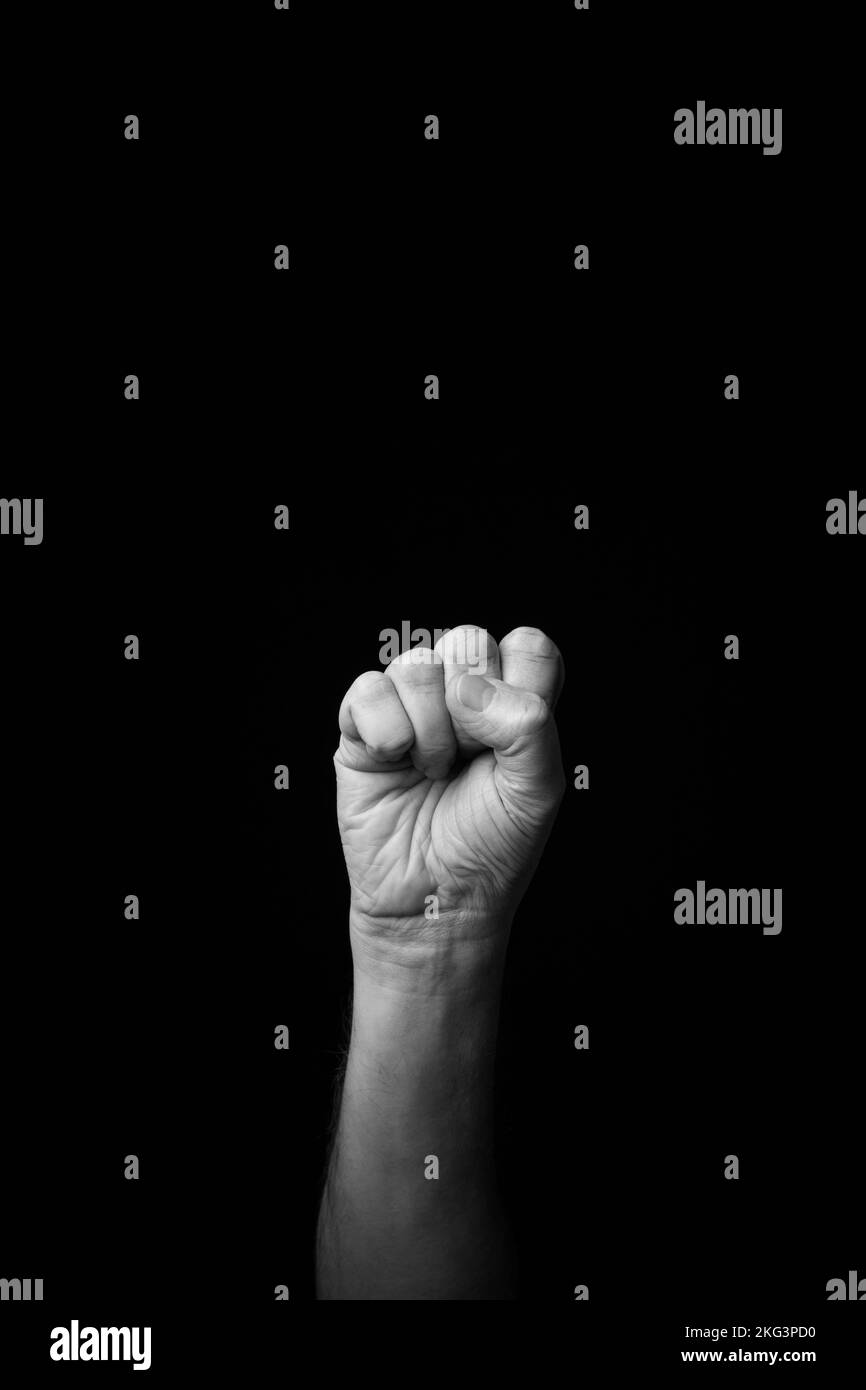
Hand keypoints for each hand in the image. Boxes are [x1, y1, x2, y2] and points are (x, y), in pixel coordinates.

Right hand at [334, 624, 565, 977]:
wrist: (434, 902)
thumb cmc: (491, 848)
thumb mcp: (538, 789)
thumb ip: (527, 724)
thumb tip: (465, 687)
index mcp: (513, 703)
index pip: (526, 645)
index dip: (521, 681)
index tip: (514, 736)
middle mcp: (461, 696)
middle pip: (468, 640)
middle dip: (472, 707)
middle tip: (468, 759)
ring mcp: (410, 708)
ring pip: (416, 663)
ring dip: (430, 728)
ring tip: (433, 770)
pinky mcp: (361, 728)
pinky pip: (367, 688)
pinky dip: (386, 729)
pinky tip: (396, 762)